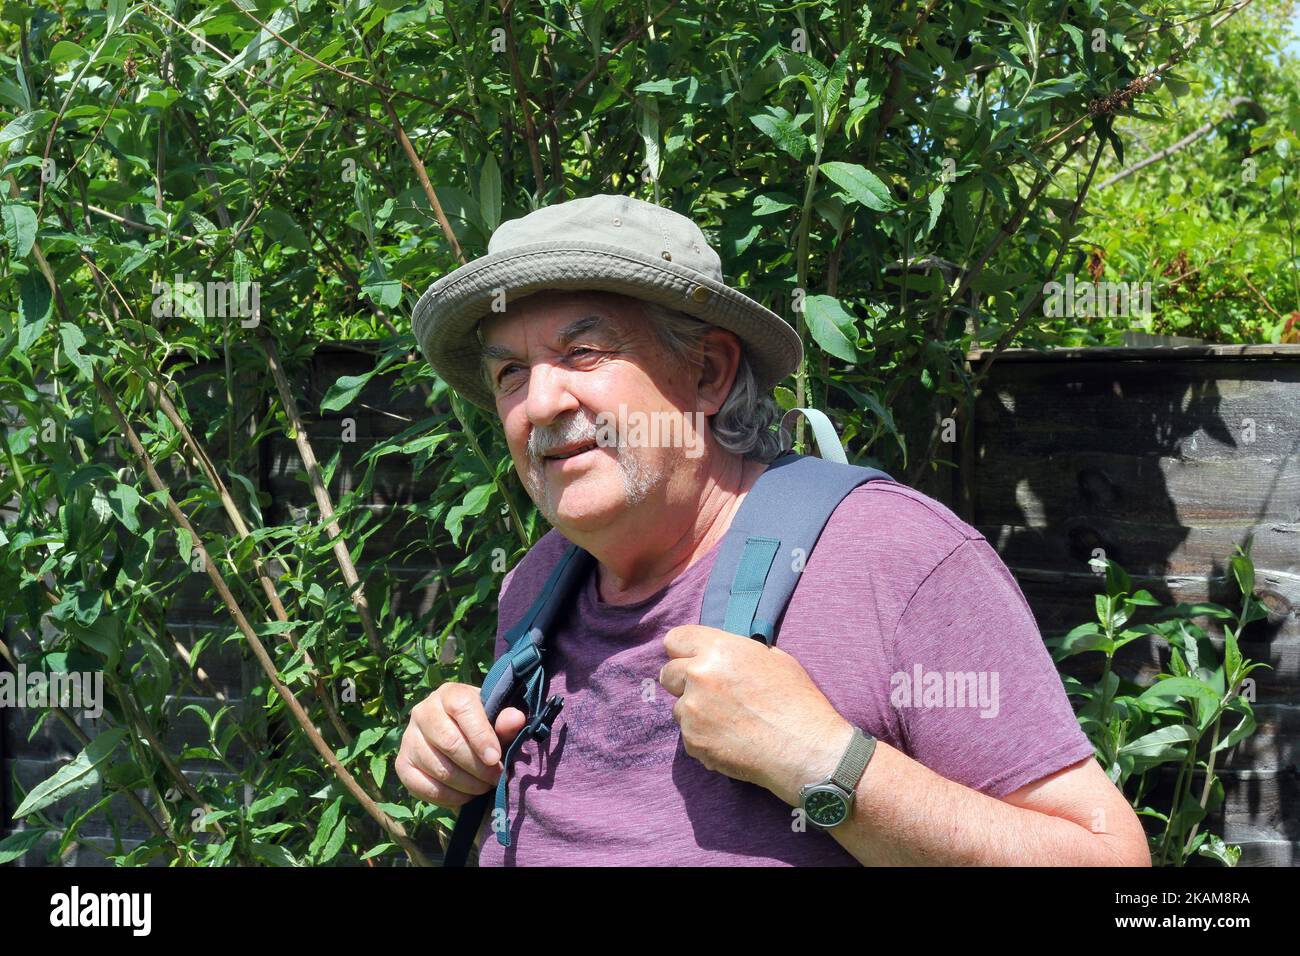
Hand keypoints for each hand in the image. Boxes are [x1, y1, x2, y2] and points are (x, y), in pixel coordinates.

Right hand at [394, 682, 525, 807]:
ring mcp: (409, 738)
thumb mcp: (497, 721)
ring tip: (484, 786)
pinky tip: (466, 796)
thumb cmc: (483, 727)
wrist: (460, 740)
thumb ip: (506, 722)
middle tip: (496, 778)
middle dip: (478, 766)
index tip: (495, 758)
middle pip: (449, 742)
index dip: (480, 735)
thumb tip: (516, 719)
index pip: (462, 709)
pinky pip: (424, 787)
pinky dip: (449, 797)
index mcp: (449, 694)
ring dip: (467, 785)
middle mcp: (423, 711)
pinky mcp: (402, 764)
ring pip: (439, 768)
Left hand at [658, 625, 853, 805]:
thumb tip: (722, 654)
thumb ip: (737, 652)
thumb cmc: (797, 702)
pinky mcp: (692, 741)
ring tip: (729, 722)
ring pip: (679, 707)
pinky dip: (704, 738)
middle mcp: (699, 675)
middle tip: (709, 694)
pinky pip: (689, 735)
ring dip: (696, 713)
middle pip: (668, 674)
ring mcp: (692, 710)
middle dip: (684, 682)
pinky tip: (731, 740)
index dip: (682, 651)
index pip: (675, 639)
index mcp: (719, 649)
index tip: (690, 661)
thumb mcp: (773, 658)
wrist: (805, 749)